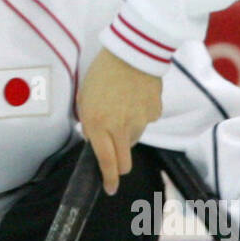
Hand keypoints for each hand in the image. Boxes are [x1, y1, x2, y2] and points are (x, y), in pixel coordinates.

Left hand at [76, 48, 162, 194]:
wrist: (131, 52)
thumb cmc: (102, 73)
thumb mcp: (84, 98)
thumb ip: (89, 122)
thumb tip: (95, 139)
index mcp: (99, 124)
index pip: (106, 161)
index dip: (109, 179)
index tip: (109, 188)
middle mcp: (121, 128)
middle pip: (125, 162)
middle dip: (120, 166)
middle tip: (115, 156)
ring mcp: (140, 121)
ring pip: (134, 140)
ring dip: (127, 133)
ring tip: (121, 108)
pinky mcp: (154, 112)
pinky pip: (146, 121)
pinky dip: (140, 116)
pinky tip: (134, 98)